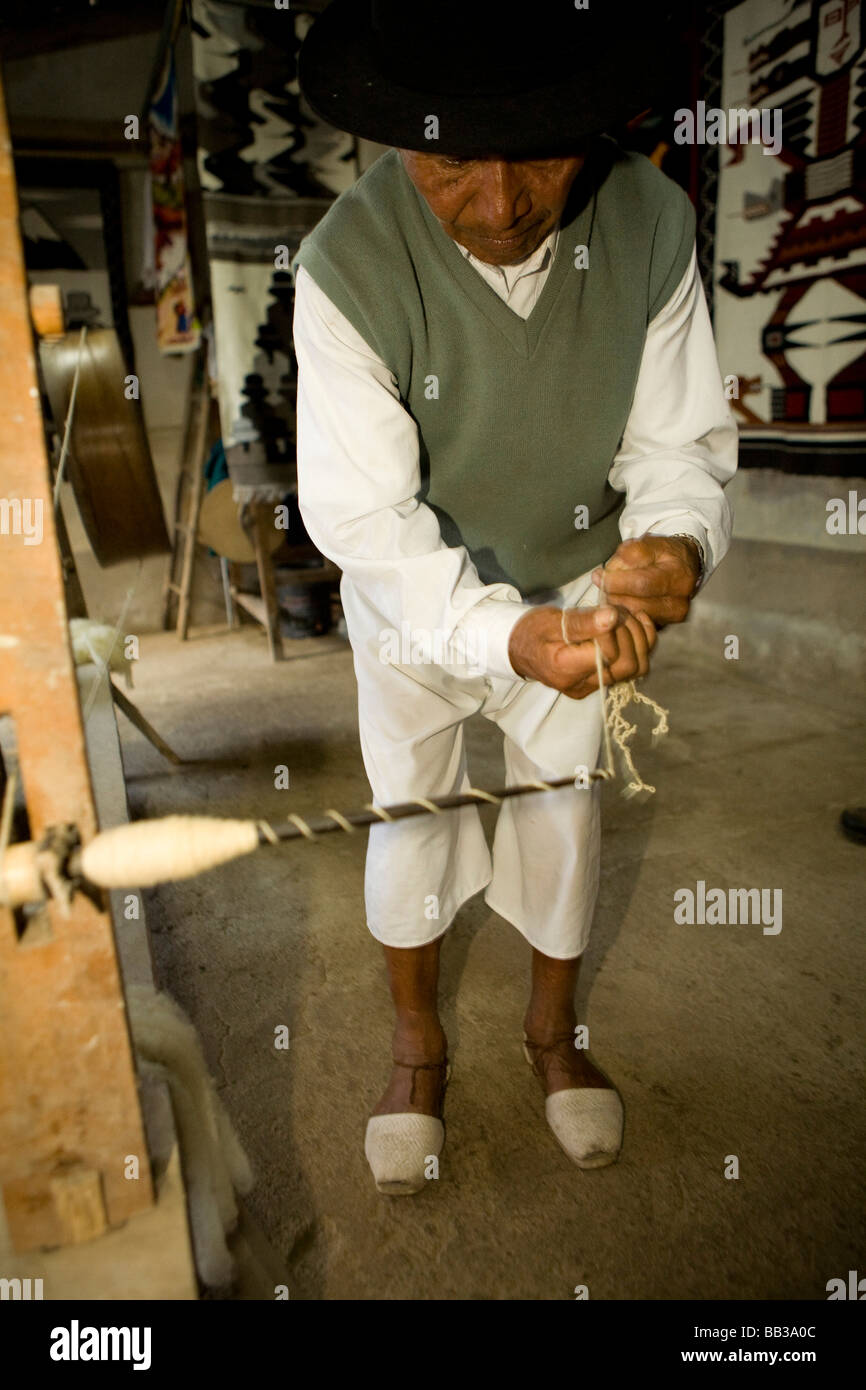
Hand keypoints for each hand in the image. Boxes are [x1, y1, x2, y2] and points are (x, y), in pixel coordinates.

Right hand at [508, 603, 656, 699]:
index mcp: (566, 670)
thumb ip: (582, 622)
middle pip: (627, 665)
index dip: (612, 630)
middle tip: (617, 611)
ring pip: (636, 668)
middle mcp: (583, 685)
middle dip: (630, 633)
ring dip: (638, 638)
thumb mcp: (552, 621)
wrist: (519, 648)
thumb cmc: (531, 631)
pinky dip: (642, 643)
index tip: (604, 610)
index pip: (608, 654)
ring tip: (624, 616)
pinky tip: (636, 622)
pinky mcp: (601, 681)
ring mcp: (594, 686)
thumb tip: (611, 617)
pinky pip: (633, 667)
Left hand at [591, 536, 701, 626]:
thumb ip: (632, 552)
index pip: (642, 583)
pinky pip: (637, 624)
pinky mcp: (665, 625)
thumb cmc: (665, 554)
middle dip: (612, 594)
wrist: (685, 567)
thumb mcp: (652, 543)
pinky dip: (623, 613)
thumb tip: (610, 570)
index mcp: (678, 576)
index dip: (616, 581)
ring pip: (634, 616)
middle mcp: (680, 601)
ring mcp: (673, 617)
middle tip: (601, 584)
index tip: (599, 575)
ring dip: (615, 605)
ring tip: (609, 591)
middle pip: (636, 604)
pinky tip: (618, 601)